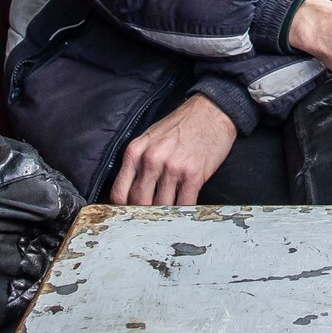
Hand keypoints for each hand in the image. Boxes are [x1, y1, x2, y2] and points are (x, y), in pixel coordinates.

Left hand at [108, 95, 237, 206]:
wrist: (212, 111)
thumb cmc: (181, 125)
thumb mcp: (150, 137)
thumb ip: (138, 162)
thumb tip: (130, 191)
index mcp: (136, 151)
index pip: (119, 192)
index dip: (122, 209)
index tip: (128, 215)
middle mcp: (151, 159)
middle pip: (139, 203)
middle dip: (143, 215)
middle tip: (149, 221)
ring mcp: (172, 168)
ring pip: (161, 207)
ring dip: (164, 216)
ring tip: (166, 219)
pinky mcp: (193, 175)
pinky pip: (183, 205)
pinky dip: (183, 213)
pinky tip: (183, 213)